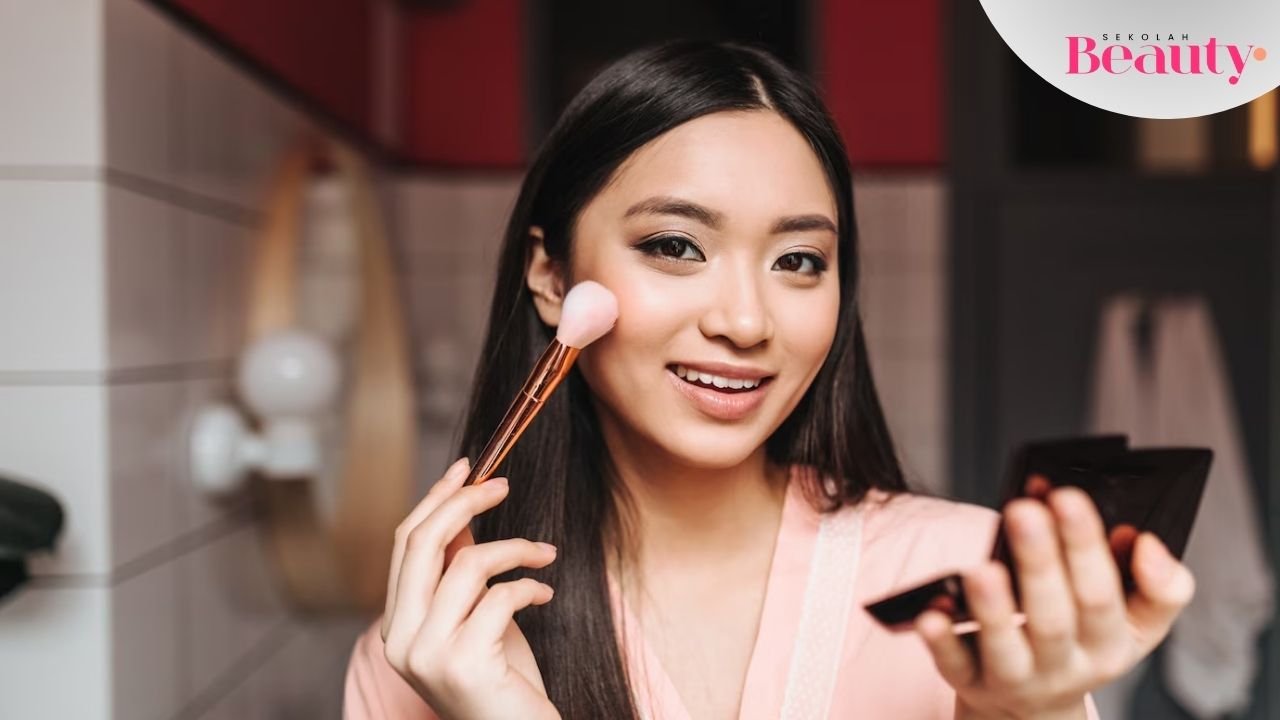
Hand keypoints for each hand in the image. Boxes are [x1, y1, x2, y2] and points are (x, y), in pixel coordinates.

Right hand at [380, 457, 560, 719]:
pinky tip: (545, 594)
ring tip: (545, 556)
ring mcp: (425, 653)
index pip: (405, 543)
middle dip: (465, 503)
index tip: (467, 467)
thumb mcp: (477, 615)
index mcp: (396, 624)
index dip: (436, 498)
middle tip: (503, 485)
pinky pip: (498, 596)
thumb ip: (460, 570)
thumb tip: (462, 511)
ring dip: (515, 549)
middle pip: (422, 543)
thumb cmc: (502, 680)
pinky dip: (529, 585)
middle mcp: (399, 639)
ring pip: (465, 564)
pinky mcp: (460, 662)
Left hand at [915, 480, 1195, 719]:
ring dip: (994, 608)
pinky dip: (942, 639)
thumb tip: (1146, 541)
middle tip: (1024, 511)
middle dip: (1040, 562)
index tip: (1067, 496)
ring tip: (982, 568)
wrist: (1036, 709)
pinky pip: (954, 664)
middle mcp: (1064, 665)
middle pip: (1054, 617)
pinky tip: (931, 612)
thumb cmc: (1082, 644)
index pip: (1104, 596)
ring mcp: (1014, 678)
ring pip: (1005, 647)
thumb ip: (1160, 585)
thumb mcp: (1138, 625)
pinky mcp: (970, 683)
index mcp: (1109, 643)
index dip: (1086, 547)